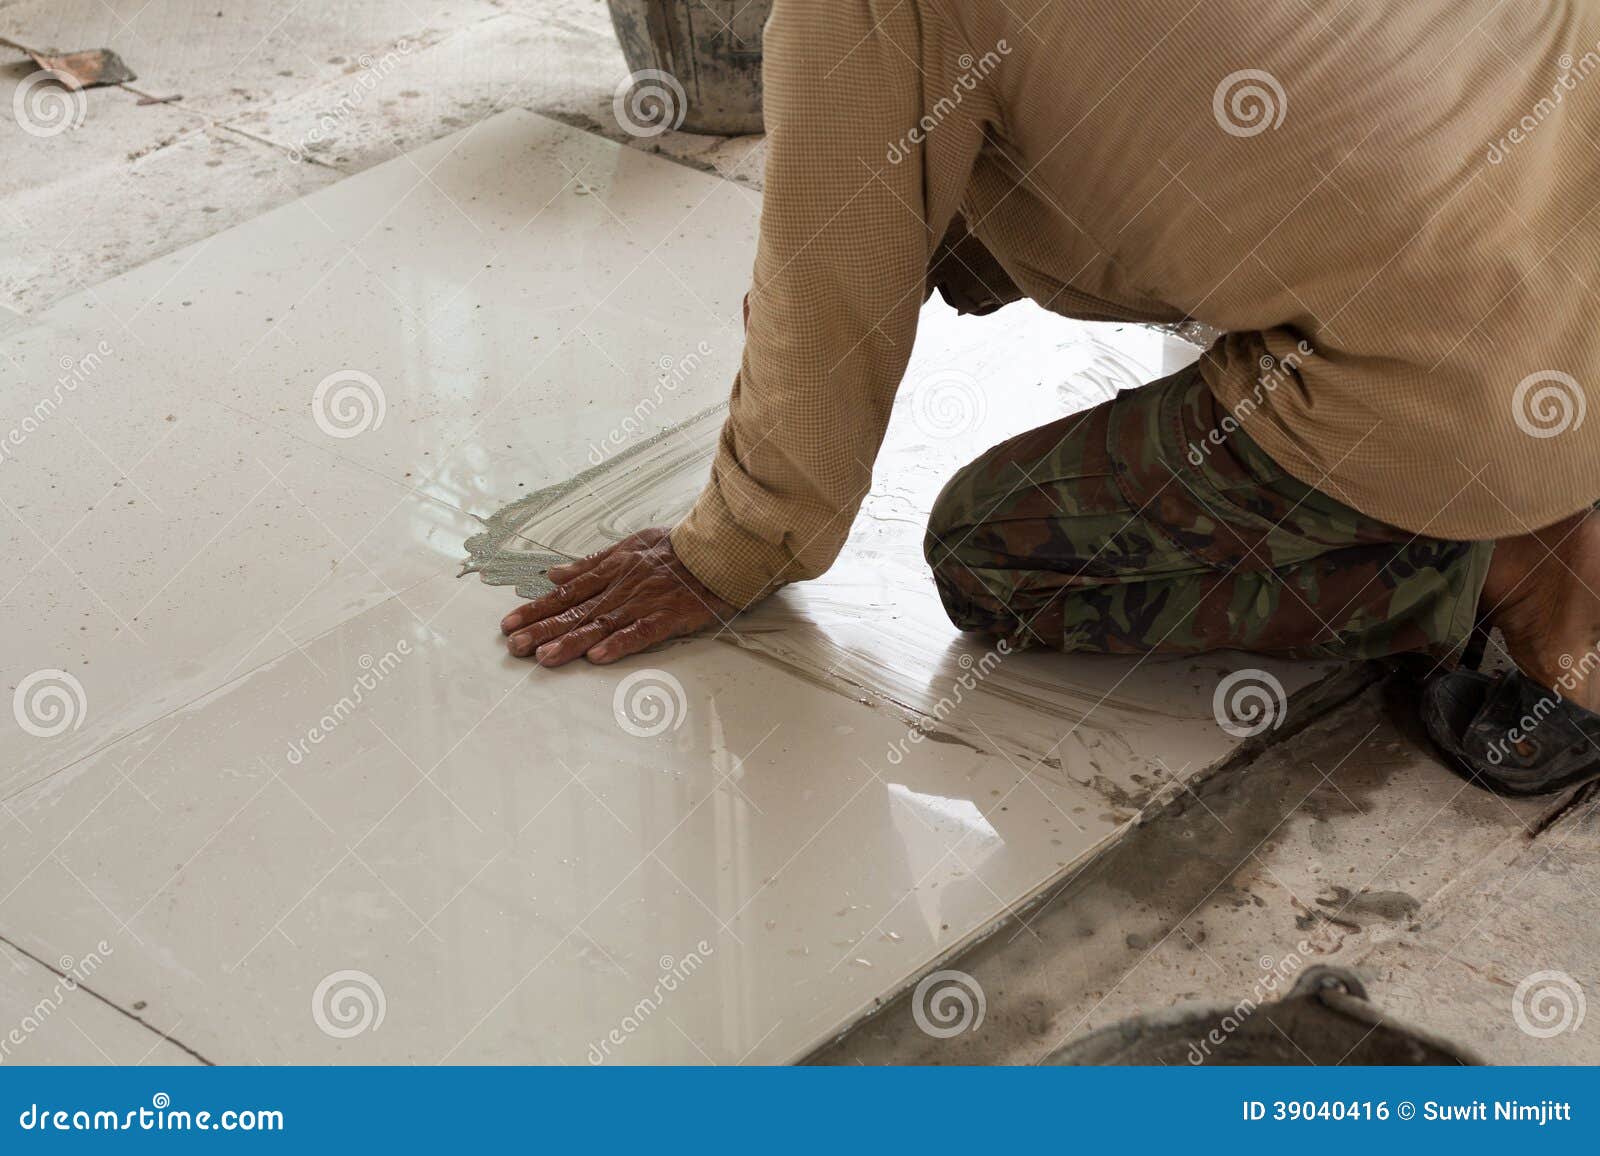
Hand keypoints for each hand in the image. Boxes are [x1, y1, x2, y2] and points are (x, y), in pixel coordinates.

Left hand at [499, 528, 733, 666]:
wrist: (718, 548)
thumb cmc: (677, 548)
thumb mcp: (629, 545)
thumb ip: (591, 563)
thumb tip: (554, 573)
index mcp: (612, 570)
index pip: (567, 592)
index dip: (537, 608)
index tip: (509, 623)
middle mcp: (622, 587)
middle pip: (576, 611)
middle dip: (543, 629)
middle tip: (514, 647)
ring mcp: (645, 603)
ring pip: (602, 624)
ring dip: (572, 641)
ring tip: (544, 658)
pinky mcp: (669, 616)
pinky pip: (641, 632)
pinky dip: (620, 644)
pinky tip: (598, 657)